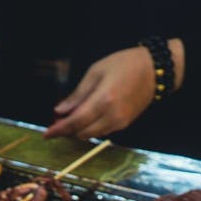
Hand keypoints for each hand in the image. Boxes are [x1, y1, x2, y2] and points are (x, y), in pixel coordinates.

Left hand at [44, 41, 183, 139]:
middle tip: (56, 122)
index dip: (59, 129)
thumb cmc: (124, 64)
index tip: (46, 133)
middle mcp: (111, 116)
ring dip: (77, 131)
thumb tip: (60, 111)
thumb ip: (78, 94)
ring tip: (69, 120)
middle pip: (81, 133)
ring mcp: (119, 123)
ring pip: (91, 135)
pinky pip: (101, 132)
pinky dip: (90, 129)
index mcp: (103, 100)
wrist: (155, 71)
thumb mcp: (96, 71)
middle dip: (67, 131)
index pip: (75, 121)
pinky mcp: (124, 125)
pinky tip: (85, 120)